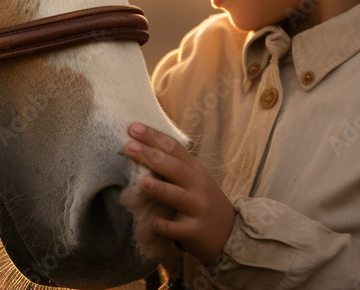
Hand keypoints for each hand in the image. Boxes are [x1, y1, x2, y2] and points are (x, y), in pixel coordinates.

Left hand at [124, 122, 235, 265]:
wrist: (230, 231)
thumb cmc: (203, 200)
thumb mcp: (195, 178)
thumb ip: (174, 165)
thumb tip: (141, 148)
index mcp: (195, 169)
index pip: (173, 147)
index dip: (153, 136)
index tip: (132, 128)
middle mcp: (198, 185)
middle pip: (174, 167)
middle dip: (151, 156)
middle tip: (129, 146)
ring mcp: (198, 208)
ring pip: (178, 196)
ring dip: (161, 189)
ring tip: (143, 182)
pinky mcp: (195, 230)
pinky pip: (179, 229)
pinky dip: (167, 227)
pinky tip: (155, 223)